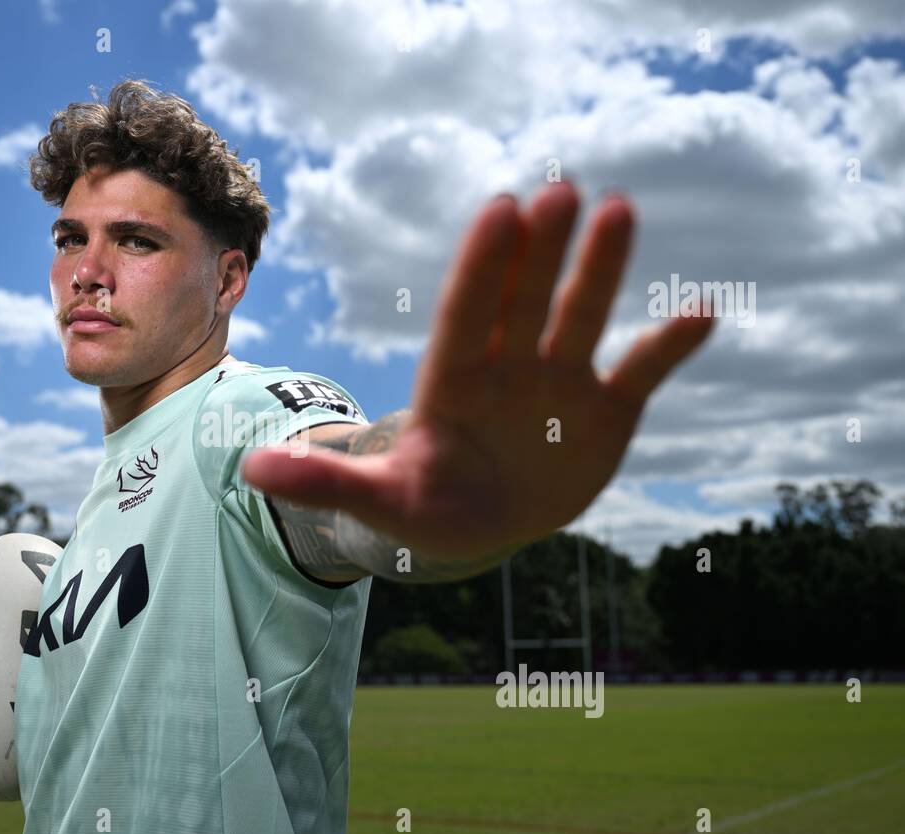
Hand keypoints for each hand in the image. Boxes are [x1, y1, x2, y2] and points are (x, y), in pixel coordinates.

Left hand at [241, 182, 714, 559]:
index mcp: (451, 383)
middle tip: (558, 191)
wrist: (478, 525)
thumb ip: (324, 483)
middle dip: (539, 253)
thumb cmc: (423, 506)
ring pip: (580, 318)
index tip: (498, 213)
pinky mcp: (604, 410)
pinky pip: (640, 373)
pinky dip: (667, 349)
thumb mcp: (378, 502)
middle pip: (523, 301)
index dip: (482, 270)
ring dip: (600, 271)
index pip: (465, 315)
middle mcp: (506, 368)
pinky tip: (698, 314)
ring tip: (617, 211)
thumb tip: (251, 470)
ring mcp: (558, 383)